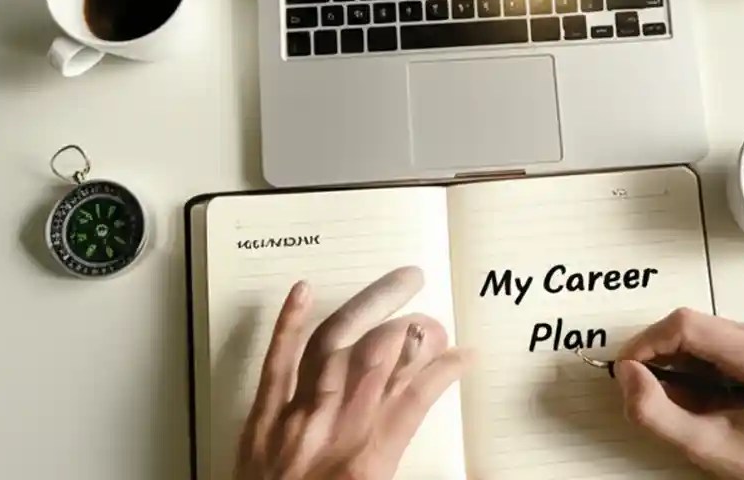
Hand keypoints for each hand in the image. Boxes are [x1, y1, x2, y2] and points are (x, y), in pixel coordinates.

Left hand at [237, 267, 470, 479]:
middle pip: (380, 358)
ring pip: (334, 344)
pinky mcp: (261, 420)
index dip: (446, 368)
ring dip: (370, 306)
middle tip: (434, 322)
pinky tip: (303, 290)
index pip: (417, 396)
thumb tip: (482, 475)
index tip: (463, 356)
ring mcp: (294, 420)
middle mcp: (334, 432)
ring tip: (398, 283)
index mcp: (369, 465)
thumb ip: (421, 472)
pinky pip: (276, 362)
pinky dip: (288, 322)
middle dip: (415, 329)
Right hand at [616, 309, 743, 479]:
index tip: (626, 371)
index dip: (646, 343)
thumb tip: (626, 374)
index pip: (686, 325)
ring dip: (677, 365)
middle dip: (661, 358)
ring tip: (681, 405)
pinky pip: (714, 345)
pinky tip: (700, 400)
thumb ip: (657, 412)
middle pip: (692, 327)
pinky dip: (694, 368)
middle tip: (648, 394)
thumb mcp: (706, 445)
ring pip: (699, 335)